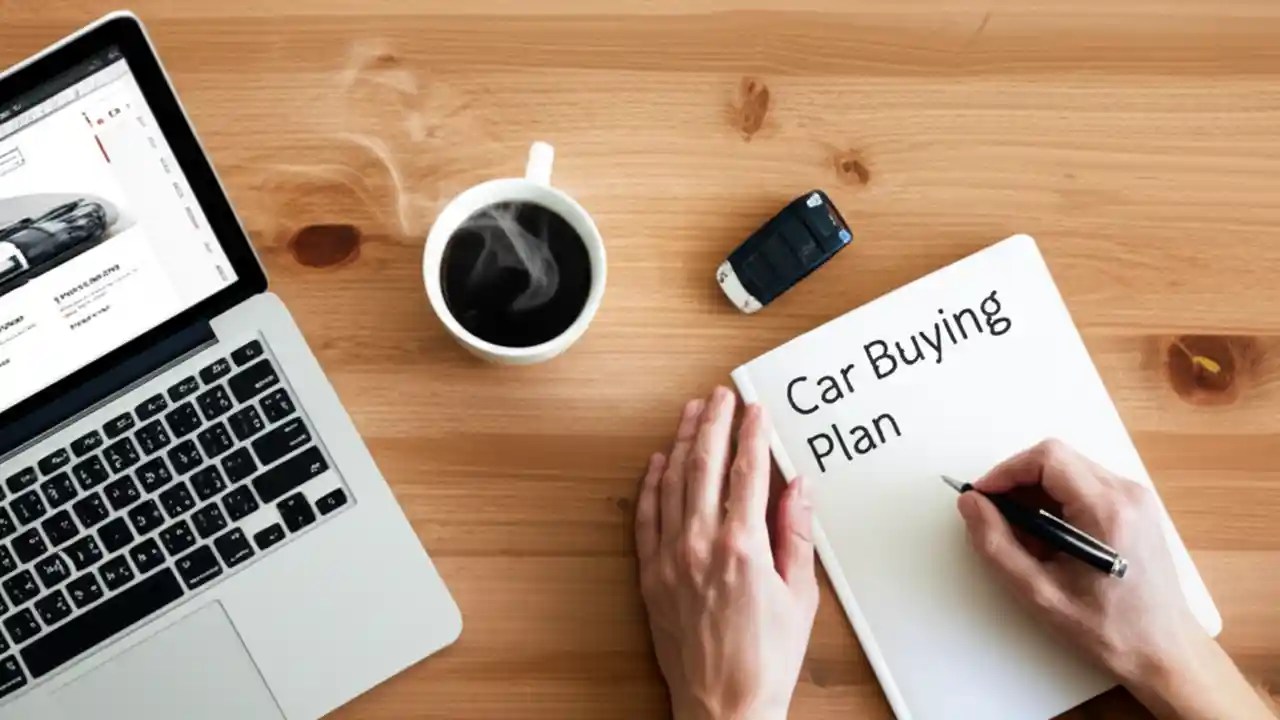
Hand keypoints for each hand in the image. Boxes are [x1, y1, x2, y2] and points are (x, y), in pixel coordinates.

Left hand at [635, 387, 817, 719]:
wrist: (723, 706)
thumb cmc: (765, 661)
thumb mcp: (800, 596)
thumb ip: (796, 534)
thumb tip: (797, 488)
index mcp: (743, 547)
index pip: (747, 472)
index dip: (752, 433)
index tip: (755, 409)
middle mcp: (701, 545)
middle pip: (704, 465)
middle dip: (713, 423)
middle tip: (720, 397)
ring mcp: (671, 558)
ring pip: (672, 483)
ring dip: (682, 443)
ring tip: (691, 415)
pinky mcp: (651, 575)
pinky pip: (646, 516)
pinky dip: (651, 484)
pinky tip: (658, 462)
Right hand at [958, 439, 1274, 719]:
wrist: (1163, 650)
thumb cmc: (1108, 629)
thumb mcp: (1039, 593)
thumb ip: (996, 544)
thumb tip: (971, 504)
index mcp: (1107, 511)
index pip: (1047, 458)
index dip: (1005, 472)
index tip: (982, 498)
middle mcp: (1127, 494)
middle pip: (1057, 459)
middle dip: (1018, 482)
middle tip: (999, 520)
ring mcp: (1136, 498)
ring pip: (1069, 469)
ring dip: (1037, 493)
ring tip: (1028, 539)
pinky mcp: (1136, 507)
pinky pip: (1085, 484)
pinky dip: (1058, 501)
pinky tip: (1053, 539)